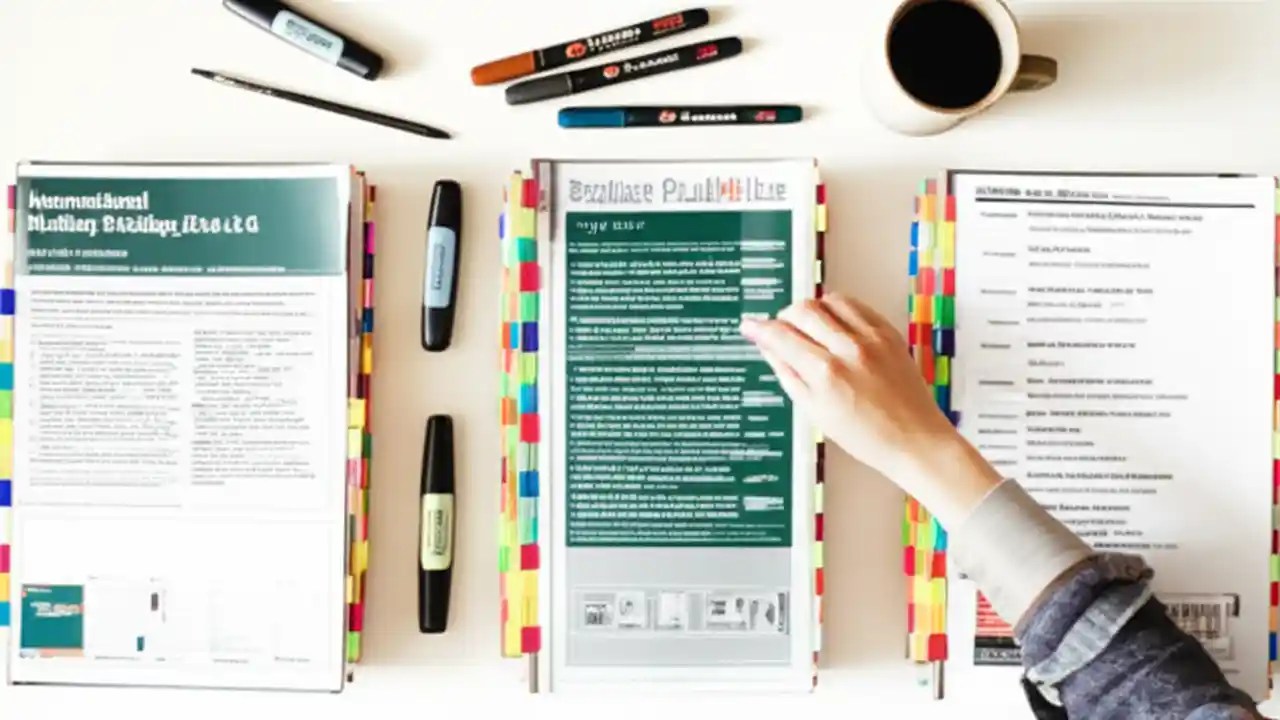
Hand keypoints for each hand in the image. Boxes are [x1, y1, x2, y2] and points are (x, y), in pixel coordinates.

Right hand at [740, 293, 1000, 526]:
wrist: (914, 439)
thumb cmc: (866, 437)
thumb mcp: (815, 412)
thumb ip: (788, 374)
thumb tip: (767, 347)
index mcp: (825, 374)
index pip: (781, 336)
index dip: (759, 329)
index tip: (749, 326)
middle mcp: (849, 349)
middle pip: (803, 310)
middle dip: (784, 317)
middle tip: (781, 331)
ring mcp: (872, 337)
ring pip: (829, 300)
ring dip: (812, 309)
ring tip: (809, 328)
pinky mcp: (889, 332)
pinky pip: (856, 305)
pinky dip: (838, 308)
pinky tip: (834, 324)